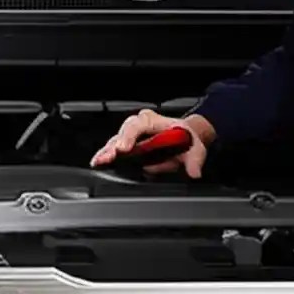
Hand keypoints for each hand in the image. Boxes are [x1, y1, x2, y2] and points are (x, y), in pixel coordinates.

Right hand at [90, 110, 215, 177]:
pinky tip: (98, 163)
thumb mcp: (195, 148)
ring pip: (115, 141)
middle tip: (106, 158)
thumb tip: (194, 172)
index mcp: (154, 121)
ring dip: (106, 152)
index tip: (124, 148)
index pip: (138, 125)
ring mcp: (131, 136)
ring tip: (98, 162)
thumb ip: (195, 160)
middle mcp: (139, 125)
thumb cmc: (185, 138)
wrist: (185, 138)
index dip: (129, 136)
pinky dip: (106, 156)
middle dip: (113, 146)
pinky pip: (114, 149)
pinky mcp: (127, 146)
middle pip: (122, 133)